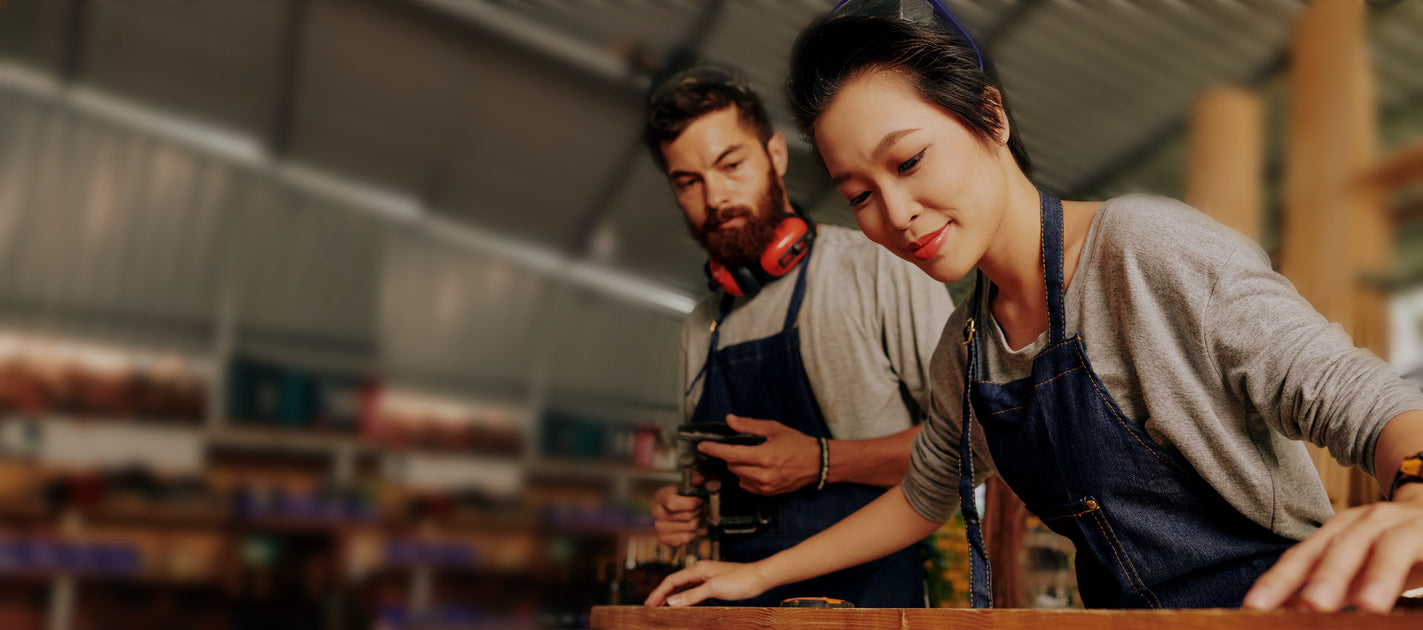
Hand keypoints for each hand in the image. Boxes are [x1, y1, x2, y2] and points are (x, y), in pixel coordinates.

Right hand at [643, 560, 770, 606]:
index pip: (672, 580)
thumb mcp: (714, 588)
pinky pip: (692, 589)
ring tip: (661, 606)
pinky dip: (684, 596)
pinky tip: (682, 603)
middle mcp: (700, 570)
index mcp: (698, 569)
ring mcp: (707, 576)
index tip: (649, 603)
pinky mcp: (713, 583)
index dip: (659, 592)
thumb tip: (672, 602)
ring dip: (671, 596)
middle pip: (675, 582)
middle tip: (650, 606)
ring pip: (683, 586)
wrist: (759, 577)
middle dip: (661, 594)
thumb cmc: (740, 580)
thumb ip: (692, 595)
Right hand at [650, 481, 703, 547]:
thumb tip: (699, 479)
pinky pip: (685, 539)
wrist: (671, 510)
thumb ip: (695, 478)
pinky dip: (692, 533)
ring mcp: (659, 527)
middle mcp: (657, 513)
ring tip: (696, 516)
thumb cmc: (680, 497)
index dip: (690, 503)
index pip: (672, 503)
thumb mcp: (687, 484)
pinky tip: (690, 527)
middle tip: (700, 508)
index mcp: (660, 497)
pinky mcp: (664, 539)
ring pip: (689, 527)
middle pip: (685, 517)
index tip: (699, 500)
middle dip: (698, 511)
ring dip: (697, 522)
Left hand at [697, 414, 819, 495]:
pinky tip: (756, 468)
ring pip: (738, 476)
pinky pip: (746, 485)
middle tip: (741, 447)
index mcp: (764, 457)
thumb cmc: (797, 444)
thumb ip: (749, 426)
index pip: (731, 454)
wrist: (817, 463)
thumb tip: (730, 420)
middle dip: (731, 456)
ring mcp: (765, 486)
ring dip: (738, 466)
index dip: (714, 449)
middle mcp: (763, 474)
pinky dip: (746, 476)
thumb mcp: (774, 429)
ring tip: (753, 457)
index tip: (703, 446)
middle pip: (732, 466)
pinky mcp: (768, 493)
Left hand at [1243, 486, 1422, 611]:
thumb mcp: (1358, 570)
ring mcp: (1396, 524)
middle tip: (1310, 606)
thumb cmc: (1394, 551)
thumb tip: (1290, 609)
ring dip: (1375, 575)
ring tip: (1367, 604)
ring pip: (1380, 545)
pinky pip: (1409, 546)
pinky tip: (1390, 595)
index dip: (1278, 581)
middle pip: (1335, 547)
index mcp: (1336, 533)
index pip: (1301, 557)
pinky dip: (1399, 570)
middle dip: (1321, 576)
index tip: (1254, 607)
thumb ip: (1329, 587)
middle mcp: (1362, 523)